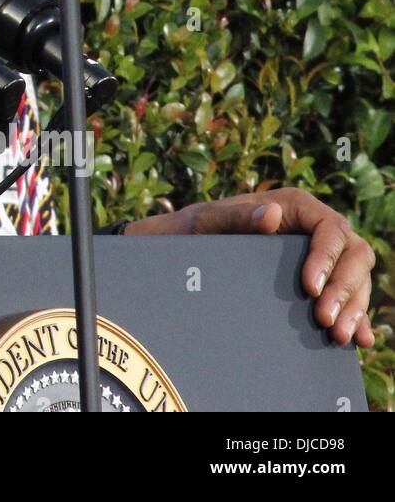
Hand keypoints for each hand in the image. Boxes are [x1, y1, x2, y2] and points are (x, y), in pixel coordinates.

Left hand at [121, 187, 375, 346]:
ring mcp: (320, 255)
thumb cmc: (195, 229)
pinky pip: (350, 296)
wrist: (184, 250)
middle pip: (353, 255)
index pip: (331, 229)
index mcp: (295, 206)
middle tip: (325, 320)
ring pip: (356, 278)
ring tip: (338, 336)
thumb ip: (237, 216)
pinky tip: (359, 338)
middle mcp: (313, 228)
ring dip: (353, 308)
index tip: (309, 288)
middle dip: (346, 289)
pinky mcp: (319, 280)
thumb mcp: (208, 222)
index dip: (328, 258)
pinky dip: (357, 316)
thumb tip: (273, 215)